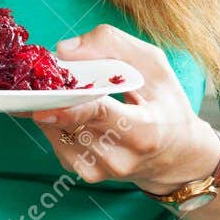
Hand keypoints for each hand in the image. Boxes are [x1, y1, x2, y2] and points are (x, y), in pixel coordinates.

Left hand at [29, 23, 219, 192]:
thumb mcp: (152, 64)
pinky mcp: (85, 174)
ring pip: (56, 132)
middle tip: (45, 78)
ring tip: (64, 90)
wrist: (176, 153)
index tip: (42, 102)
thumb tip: (64, 50)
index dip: (69, 108)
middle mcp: (120, 158)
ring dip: (52, 107)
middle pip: (71, 124)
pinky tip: (70, 109)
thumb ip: (111, 45)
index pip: (100, 116)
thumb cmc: (164, 102)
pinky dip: (55, 121)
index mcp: (144, 130)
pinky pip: (56, 140)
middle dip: (53, 98)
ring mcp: (101, 171)